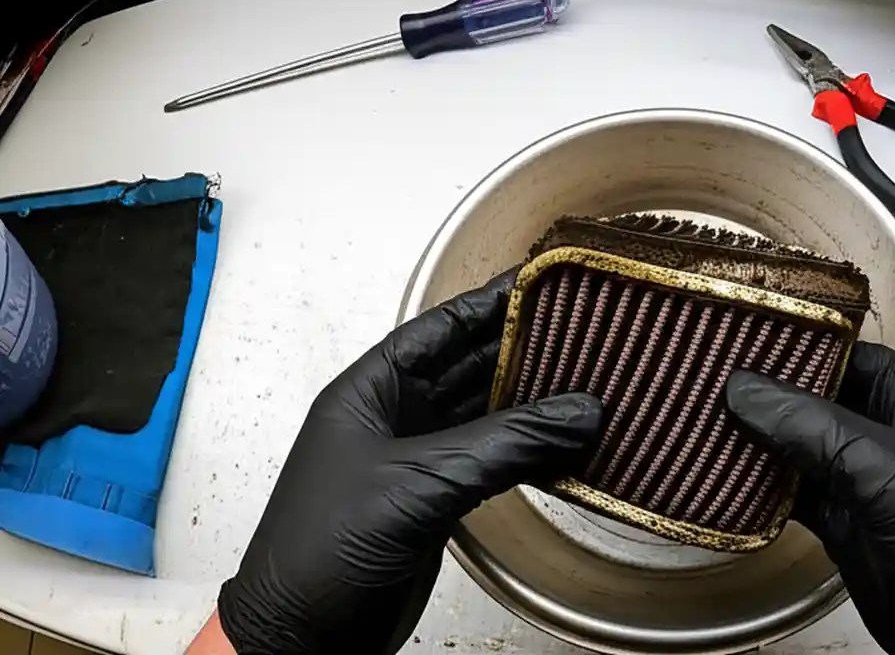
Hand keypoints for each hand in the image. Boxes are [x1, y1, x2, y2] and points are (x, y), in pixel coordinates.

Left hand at [212, 272, 602, 654]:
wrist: (302, 637)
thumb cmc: (321, 551)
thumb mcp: (420, 483)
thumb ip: (503, 444)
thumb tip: (578, 411)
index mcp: (371, 390)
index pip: (440, 327)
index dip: (491, 302)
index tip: (543, 281)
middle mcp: (394, 417)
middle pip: (469, 367)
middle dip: (523, 349)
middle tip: (584, 329)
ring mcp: (416, 460)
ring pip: (486, 416)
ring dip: (532, 404)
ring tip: (587, 382)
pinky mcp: (435, 501)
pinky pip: (491, 461)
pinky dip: (527, 452)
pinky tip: (565, 445)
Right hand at [726, 343, 894, 654]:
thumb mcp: (882, 467)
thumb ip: (812, 425)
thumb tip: (741, 387)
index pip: (849, 355)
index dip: (803, 345)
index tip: (746, 339)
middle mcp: (881, 437)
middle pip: (815, 401)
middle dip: (768, 392)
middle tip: (706, 379)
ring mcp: (860, 484)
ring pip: (798, 449)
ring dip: (756, 441)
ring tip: (699, 422)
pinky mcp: (842, 525)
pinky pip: (793, 496)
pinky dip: (760, 490)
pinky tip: (722, 479)